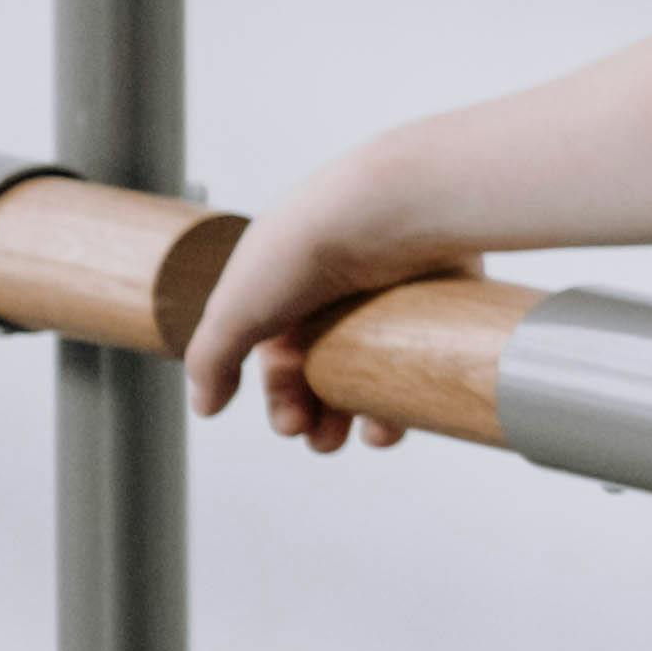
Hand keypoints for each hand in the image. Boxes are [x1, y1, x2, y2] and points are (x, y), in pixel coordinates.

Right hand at [180, 156, 446, 453]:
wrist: (390, 209)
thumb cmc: (302, 252)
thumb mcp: (235, 309)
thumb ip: (210, 359)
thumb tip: (206, 406)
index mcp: (288, 285)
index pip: (281, 356)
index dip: (283, 397)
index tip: (291, 426)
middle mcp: (341, 287)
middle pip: (330, 366)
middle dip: (323, 413)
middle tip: (326, 441)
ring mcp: (395, 291)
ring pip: (383, 364)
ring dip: (373, 410)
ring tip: (377, 436)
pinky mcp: (445, 293)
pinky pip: (432, 348)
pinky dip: (421, 382)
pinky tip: (413, 411)